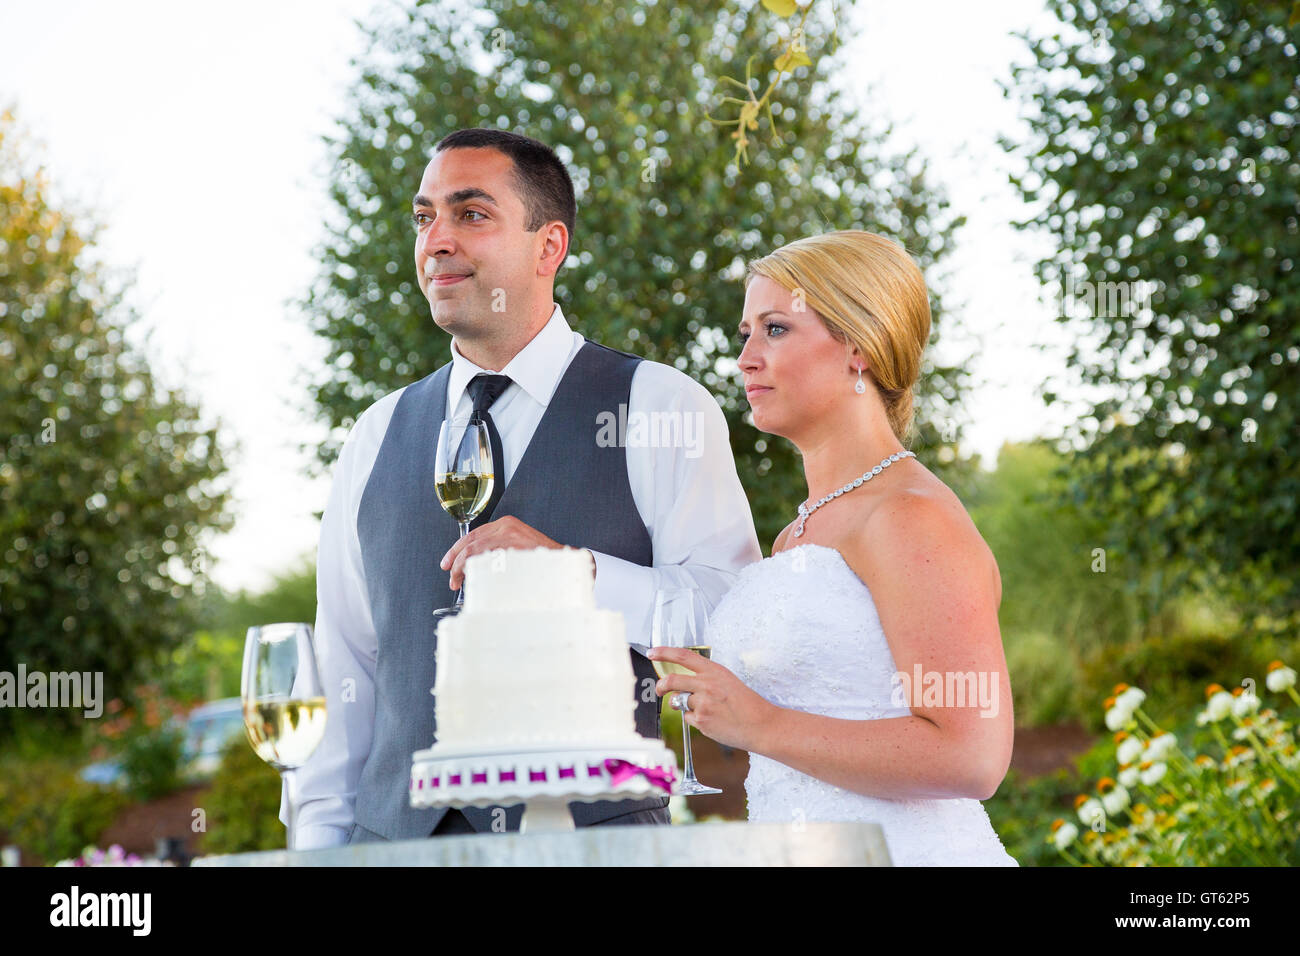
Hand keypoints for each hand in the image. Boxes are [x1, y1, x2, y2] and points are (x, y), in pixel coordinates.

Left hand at [439, 516, 574, 589]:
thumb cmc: (541, 560)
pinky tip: (474, 578)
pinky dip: (477, 569)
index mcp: (506, 524)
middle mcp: (506, 525)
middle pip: (470, 541)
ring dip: (462, 567)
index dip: (456, 550)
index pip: (473, 534)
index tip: (448, 564)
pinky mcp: (514, 546)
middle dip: (455, 561)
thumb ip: (498, 551)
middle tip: (451, 577)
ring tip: (459, 581)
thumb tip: (473, 566)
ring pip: (474, 549)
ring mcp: (511, 534)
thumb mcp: (516, 550)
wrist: (567, 562)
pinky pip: (488, 557)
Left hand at [648, 647, 776, 752]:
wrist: (761, 724)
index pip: (683, 656)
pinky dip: (695, 719)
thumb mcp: (728, 681)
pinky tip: (713, 720)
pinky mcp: (701, 721)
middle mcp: (706, 684)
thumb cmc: (747, 703)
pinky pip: (687, 718)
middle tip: (660, 689)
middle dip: (661, 686)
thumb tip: (684, 685)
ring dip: (683, 705)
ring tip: (704, 709)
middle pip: (671, 681)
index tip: (652, 652)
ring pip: (678, 702)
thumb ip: (706, 679)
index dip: (664, 652)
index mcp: (714, 671)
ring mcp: (703, 704)